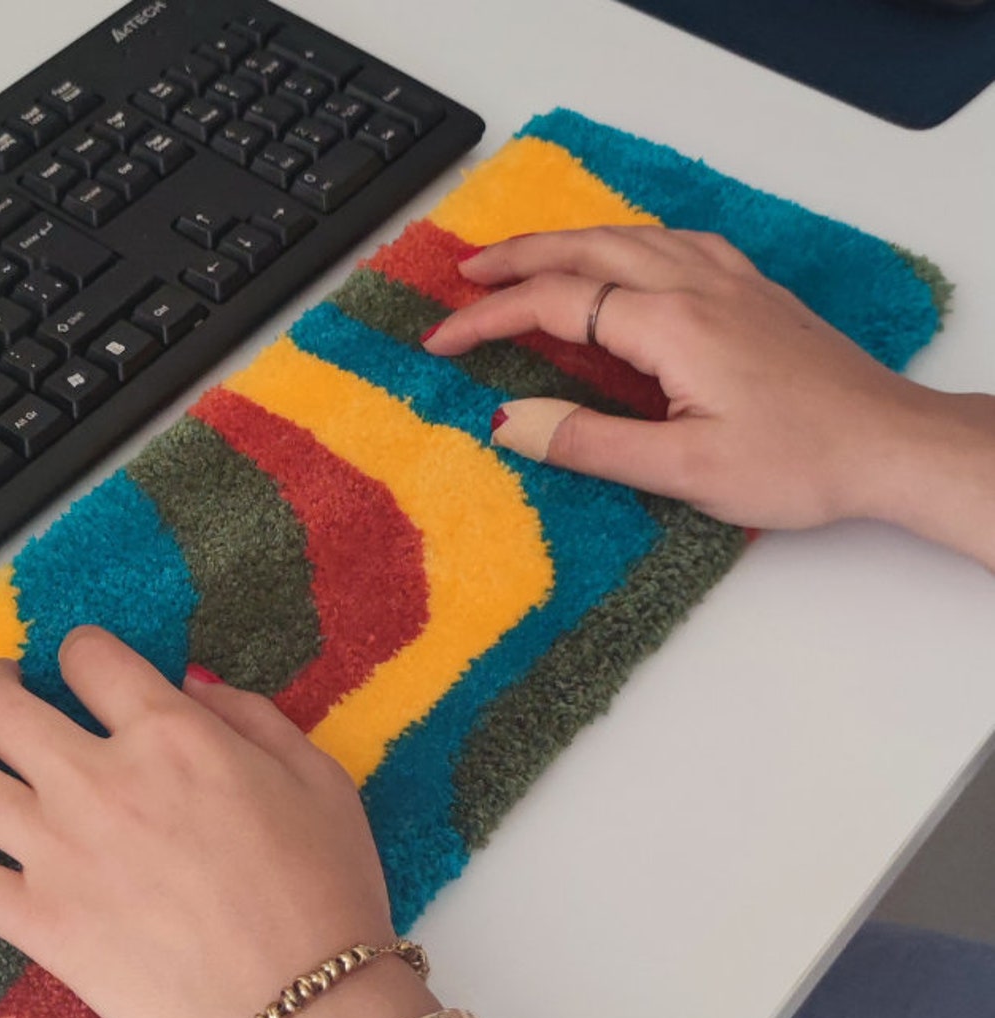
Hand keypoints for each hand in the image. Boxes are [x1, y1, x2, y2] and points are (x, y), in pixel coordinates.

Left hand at [0, 627, 395, 1017]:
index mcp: (171, 736)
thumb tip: (188, 685)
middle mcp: (101, 783)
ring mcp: (60, 854)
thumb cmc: (326, 897)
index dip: (80, 652)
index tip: (82, 669)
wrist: (308, 1014)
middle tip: (1, 693)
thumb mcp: (318, 778)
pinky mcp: (39, 925)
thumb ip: (249, 716)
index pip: (86, 656)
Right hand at [425, 226, 971, 536]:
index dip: (488, 319)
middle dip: (516, 257)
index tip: (440, 340)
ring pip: (627, 235)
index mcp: (671, 324)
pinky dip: (621, 240)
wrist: (888, 444)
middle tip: (462, 275)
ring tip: (521, 259)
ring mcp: (728, 280)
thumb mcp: (681, 470)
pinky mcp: (750, 291)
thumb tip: (506, 422)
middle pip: (585, 247)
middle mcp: (696, 285)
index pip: (555, 304)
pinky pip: (670, 241)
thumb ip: (588, 443)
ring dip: (565, 242)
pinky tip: (617, 255)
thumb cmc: (797, 462)